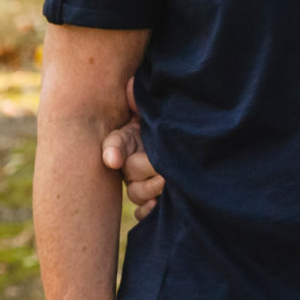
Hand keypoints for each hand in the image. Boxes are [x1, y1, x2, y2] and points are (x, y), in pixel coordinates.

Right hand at [100, 81, 164, 220]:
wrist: (186, 138)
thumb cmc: (167, 121)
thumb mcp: (155, 108)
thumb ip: (142, 100)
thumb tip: (131, 86)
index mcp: (127, 139)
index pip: (114, 144)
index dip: (113, 151)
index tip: (114, 160)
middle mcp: (130, 162)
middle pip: (130, 171)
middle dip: (148, 168)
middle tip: (167, 167)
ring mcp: (140, 182)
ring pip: (136, 193)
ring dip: (152, 189)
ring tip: (170, 181)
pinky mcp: (151, 199)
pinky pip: (142, 213)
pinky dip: (148, 212)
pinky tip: (157, 207)